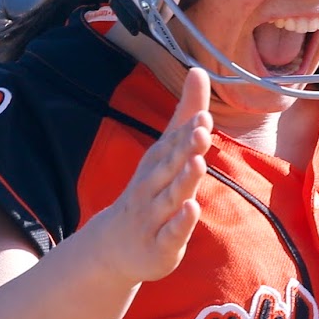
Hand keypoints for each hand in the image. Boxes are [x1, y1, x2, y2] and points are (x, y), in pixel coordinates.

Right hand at [85, 67, 212, 286]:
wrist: (114, 247)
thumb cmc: (150, 191)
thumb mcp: (167, 152)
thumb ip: (186, 114)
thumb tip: (198, 70)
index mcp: (156, 164)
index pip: (172, 144)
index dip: (188, 130)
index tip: (203, 115)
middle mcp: (152, 187)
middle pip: (170, 167)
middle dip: (186, 149)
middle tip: (202, 130)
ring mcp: (154, 217)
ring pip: (170, 197)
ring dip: (183, 180)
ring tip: (197, 162)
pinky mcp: (161, 245)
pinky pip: (171, 233)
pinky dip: (181, 222)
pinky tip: (192, 208)